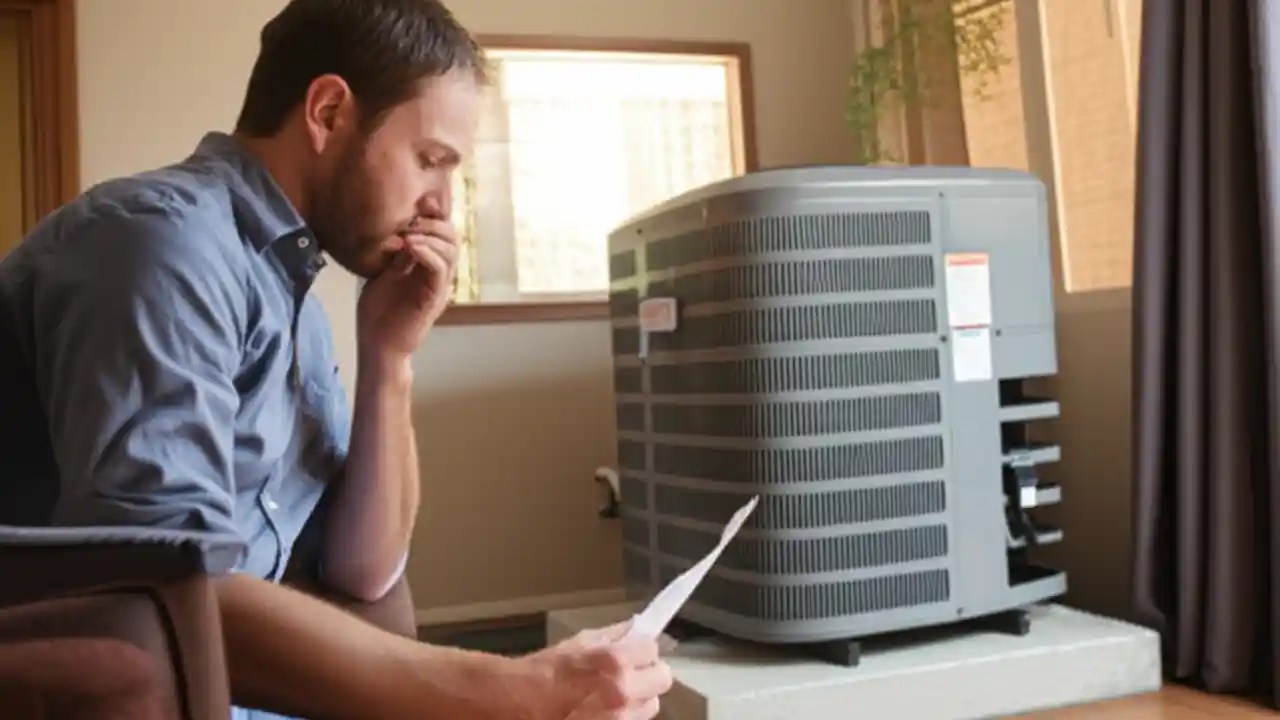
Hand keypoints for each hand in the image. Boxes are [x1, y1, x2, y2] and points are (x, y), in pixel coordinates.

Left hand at [357, 219, 457, 360]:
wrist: (377, 345)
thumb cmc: (377, 313)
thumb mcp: (383, 273)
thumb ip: (395, 253)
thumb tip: (398, 228)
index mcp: (428, 265)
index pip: (441, 233)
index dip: (435, 215)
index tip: (418, 202)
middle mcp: (438, 274)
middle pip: (452, 237)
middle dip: (433, 222)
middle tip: (410, 218)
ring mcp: (439, 286)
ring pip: (450, 250)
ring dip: (430, 235)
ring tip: (408, 232)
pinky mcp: (434, 298)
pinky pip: (439, 269)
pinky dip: (427, 253)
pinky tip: (410, 246)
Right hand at [519, 621, 672, 719]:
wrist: (518, 703)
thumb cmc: (544, 670)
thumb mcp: (579, 642)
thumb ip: (613, 634)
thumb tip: (637, 626)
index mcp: (615, 662)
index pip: (653, 649)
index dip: (642, 649)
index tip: (634, 652)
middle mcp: (622, 692)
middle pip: (662, 679)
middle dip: (647, 674)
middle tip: (629, 674)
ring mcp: (618, 719)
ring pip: (650, 706)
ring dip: (637, 698)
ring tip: (611, 694)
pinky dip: (624, 716)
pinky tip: (603, 710)